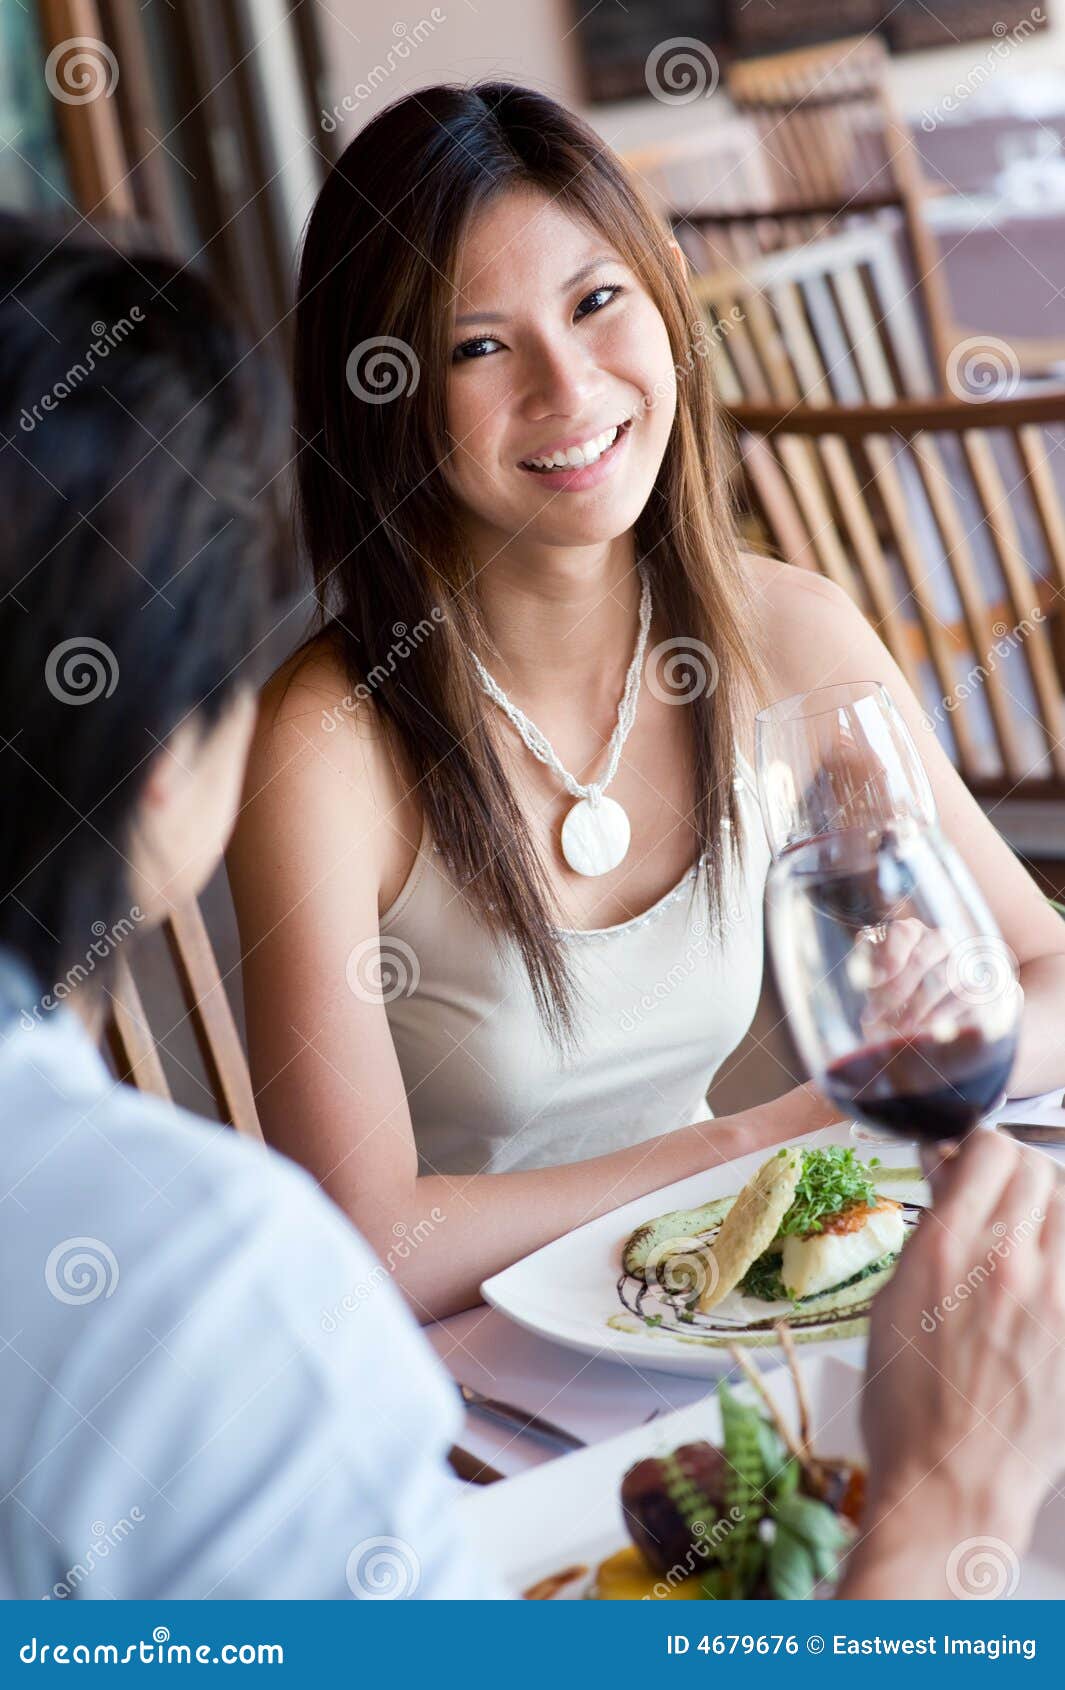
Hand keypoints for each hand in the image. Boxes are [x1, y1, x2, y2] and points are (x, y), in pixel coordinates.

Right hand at [839, 1131, 1064, 1598]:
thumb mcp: (894, 1299)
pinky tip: (1041, 1283)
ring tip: (1026, 1246)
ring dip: (1048, 1212)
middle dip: (1016, 1177)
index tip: (969, 1167)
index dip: (978, 1150)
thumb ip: (933, 1227)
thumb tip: (950, 1169)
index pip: (991, 1148)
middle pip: (1040, 1169)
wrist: (954, 1482)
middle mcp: (1010, 1263)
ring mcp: (1058, 1298)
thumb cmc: (910, 1401)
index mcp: (949, 1248)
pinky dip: (1060, 1259)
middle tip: (997, 1206)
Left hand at [856, 916, 1021, 1040]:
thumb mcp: (878, 980)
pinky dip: (937, 1016)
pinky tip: (922, 1028)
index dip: (887, 957)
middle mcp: (940, 941)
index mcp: (913, 932)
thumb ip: (866, 970)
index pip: (902, 932)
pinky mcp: (981, 987)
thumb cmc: (902, 992)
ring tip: (897, 1027)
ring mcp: (964, 962)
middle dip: (892, 992)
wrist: (949, 1012)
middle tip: (872, 1016)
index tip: (873, 982)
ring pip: (939, 979)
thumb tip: (864, 969)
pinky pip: (961, 999)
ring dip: (914, 1007)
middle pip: (919, 959)